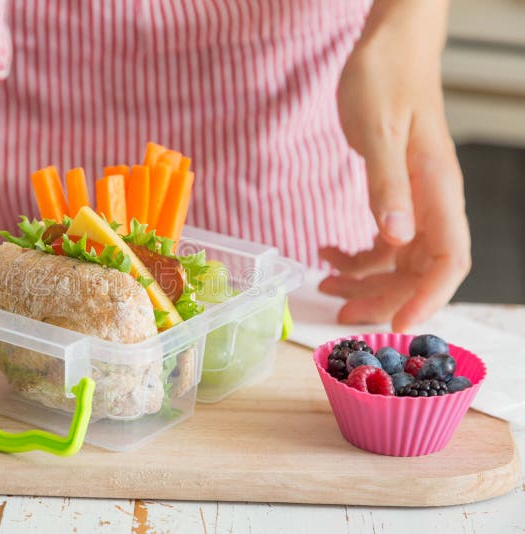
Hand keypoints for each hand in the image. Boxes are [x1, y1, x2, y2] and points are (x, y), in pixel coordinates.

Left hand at [320, 0, 470, 331]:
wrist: (389, 49)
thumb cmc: (386, 80)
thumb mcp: (378, 132)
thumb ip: (386, 186)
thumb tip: (396, 238)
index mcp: (437, 191)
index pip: (449, 259)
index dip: (428, 298)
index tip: (397, 324)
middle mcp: (432, 203)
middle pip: (421, 271)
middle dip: (383, 298)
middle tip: (342, 312)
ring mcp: (415, 202)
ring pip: (400, 262)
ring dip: (365, 280)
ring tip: (326, 283)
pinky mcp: (396, 196)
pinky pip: (384, 242)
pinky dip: (357, 255)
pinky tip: (327, 251)